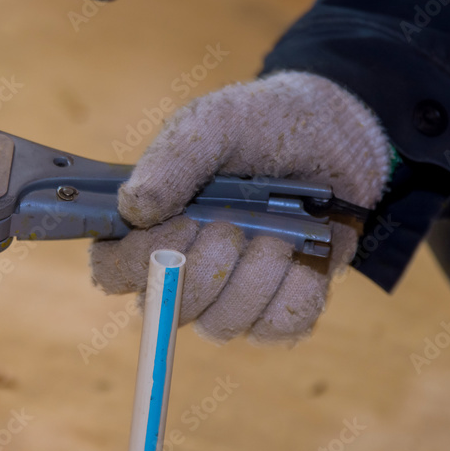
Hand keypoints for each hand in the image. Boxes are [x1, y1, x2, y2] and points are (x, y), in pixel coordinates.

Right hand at [90, 71, 391, 343]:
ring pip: (220, 325)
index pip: (112, 270)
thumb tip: (131, 208)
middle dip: (203, 269)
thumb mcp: (217, 122)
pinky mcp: (276, 309)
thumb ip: (172, 159)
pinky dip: (294, 289)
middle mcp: (182, 266)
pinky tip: (303, 253)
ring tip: (276, 233)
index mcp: (151, 222)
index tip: (180, 225)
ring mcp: (229, 293)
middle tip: (231, 225)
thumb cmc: (264, 124)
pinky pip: (275, 328)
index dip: (135, 263)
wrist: (337, 137)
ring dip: (253, 278)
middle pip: (164, 309)